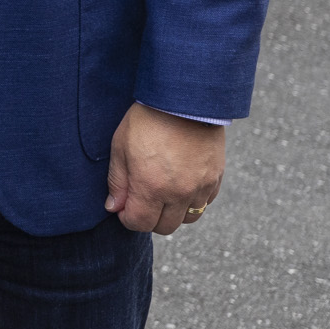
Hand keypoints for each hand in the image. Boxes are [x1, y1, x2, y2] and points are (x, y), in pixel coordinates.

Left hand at [106, 103, 224, 234]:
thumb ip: (118, 182)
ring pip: (188, 219)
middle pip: (165, 227)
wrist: (184, 101)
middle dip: (149, 219)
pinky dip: (192, 201)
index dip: (128, 218)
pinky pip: (205, 203)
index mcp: (151, 187)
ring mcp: (200, 188)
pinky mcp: (215, 179)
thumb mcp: (120, 147)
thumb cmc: (147, 121)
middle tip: (142, 200)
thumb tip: (114, 208)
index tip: (124, 207)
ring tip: (162, 193)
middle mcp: (179, 193)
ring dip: (173, 213)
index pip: (140, 223)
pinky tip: (181, 184)